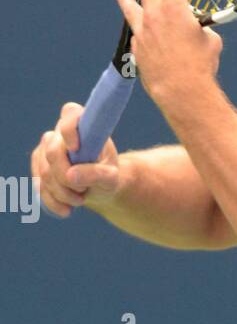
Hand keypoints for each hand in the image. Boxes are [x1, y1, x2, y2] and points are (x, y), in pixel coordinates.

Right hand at [31, 102, 119, 217]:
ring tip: (80, 199)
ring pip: (44, 173)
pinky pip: (38, 186)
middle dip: (66, 179)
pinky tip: (66, 210)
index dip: (69, 130)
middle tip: (83, 192)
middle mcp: (60, 132)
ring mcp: (46, 148)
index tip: (76, 148)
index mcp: (83, 125)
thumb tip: (71, 176)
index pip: (70, 114)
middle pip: (52, 153)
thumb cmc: (109, 177)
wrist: (100, 188)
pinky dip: (53, 202)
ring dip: (62, 193)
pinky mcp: (38, 165)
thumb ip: (97, 174)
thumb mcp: (111, 178)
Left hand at [116, 0, 222, 112]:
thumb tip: (195, 31)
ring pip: (131, 5)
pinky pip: (138, 34)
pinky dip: (142, 32)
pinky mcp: (137, 48)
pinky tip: (144, 35)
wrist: (181, 91)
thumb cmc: (201, 66)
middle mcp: (156, 14)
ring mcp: (143, 30)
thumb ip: (200, 29)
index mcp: (177, 7)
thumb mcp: (209, 41)